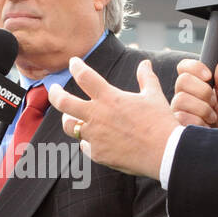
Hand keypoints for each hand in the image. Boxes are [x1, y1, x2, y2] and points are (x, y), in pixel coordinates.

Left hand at [48, 57, 177, 179]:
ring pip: (70, 127)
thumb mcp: (154, 95)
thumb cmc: (160, 122)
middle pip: (64, 102)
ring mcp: (95, 136)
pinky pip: (85, 145)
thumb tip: (145, 63)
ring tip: (70, 117)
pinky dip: (87, 141)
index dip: (76, 67)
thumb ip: (146, 78)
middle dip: (55, 93)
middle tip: (53, 89)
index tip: (73, 63)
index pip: (84, 76)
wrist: (164, 152)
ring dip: (68, 120)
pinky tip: (93, 140)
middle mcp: (97, 116)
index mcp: (109, 98)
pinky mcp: (98, 154)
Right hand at [172, 58, 217, 128]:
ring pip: (182, 99)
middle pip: (183, 81)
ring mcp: (174, 113)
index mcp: (193, 89)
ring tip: (211, 119)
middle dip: (204, 91)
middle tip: (213, 103)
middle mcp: (181, 99)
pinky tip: (203, 128)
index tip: (208, 76)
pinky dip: (198, 122)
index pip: (184, 68)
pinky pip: (181, 117)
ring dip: (203, 109)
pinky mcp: (171, 128)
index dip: (194, 67)